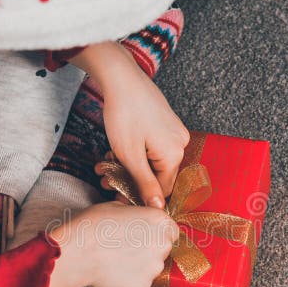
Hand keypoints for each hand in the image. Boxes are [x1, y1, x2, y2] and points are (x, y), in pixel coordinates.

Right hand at [47, 201, 178, 286]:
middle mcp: (163, 245)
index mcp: (160, 221)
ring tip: (118, 258)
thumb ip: (137, 214)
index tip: (145, 234)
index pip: (171, 230)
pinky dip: (131, 277)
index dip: (157, 232)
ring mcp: (154, 268)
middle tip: (128, 246)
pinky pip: (141, 280)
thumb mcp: (118, 207)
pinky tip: (115, 270)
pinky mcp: (143, 286)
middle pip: (164, 248)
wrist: (77, 252)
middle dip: (150, 248)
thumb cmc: (93, 225)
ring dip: (141, 263)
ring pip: (153, 266)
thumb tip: (138, 218)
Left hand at [68, 42, 188, 207]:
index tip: (116, 196)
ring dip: (130, 165)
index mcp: (175, 154)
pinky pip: (154, 148)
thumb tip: (158, 208)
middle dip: (131, 179)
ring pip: (153, 161)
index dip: (139, 195)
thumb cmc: (124, 114)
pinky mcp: (166, 124)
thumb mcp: (130, 155)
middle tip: (106, 178)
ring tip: (107, 162)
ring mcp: (175, 132)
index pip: (162, 189)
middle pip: (158, 175)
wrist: (121, 78)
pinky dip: (136, 152)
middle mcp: (180, 144)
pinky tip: (117, 149)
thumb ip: (145, 183)